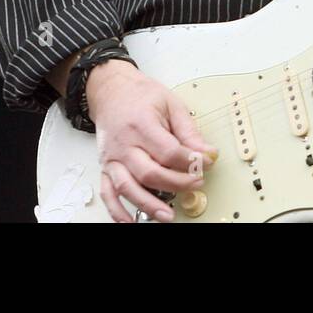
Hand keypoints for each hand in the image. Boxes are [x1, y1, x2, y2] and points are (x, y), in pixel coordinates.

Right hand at [86, 59, 218, 222]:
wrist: (111, 91)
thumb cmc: (140, 95)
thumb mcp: (171, 104)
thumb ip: (189, 131)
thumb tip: (207, 153)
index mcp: (141, 124)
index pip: (168, 151)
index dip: (190, 161)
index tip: (206, 163)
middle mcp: (124, 144)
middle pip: (150, 172)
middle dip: (176, 183)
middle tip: (196, 184)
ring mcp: (113, 158)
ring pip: (128, 187)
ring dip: (148, 205)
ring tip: (168, 216)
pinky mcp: (105, 168)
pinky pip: (108, 194)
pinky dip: (117, 212)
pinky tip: (131, 222)